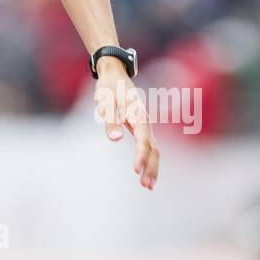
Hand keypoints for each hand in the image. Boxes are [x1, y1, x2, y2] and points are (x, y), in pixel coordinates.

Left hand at [92, 59, 159, 189]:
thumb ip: (110, 120)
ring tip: (147, 185)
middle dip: (151, 167)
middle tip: (146, 185)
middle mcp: (145, 121)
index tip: (136, 170)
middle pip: (153, 148)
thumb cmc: (108, 88)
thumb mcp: (105, 102)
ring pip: (154, 148)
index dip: (141, 156)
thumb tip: (116, 139)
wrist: (114, 74)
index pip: (143, 140)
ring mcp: (145, 124)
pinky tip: (145, 171)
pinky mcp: (141, 126)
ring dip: (152, 167)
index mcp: (137, 115)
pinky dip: (149, 159)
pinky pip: (149, 145)